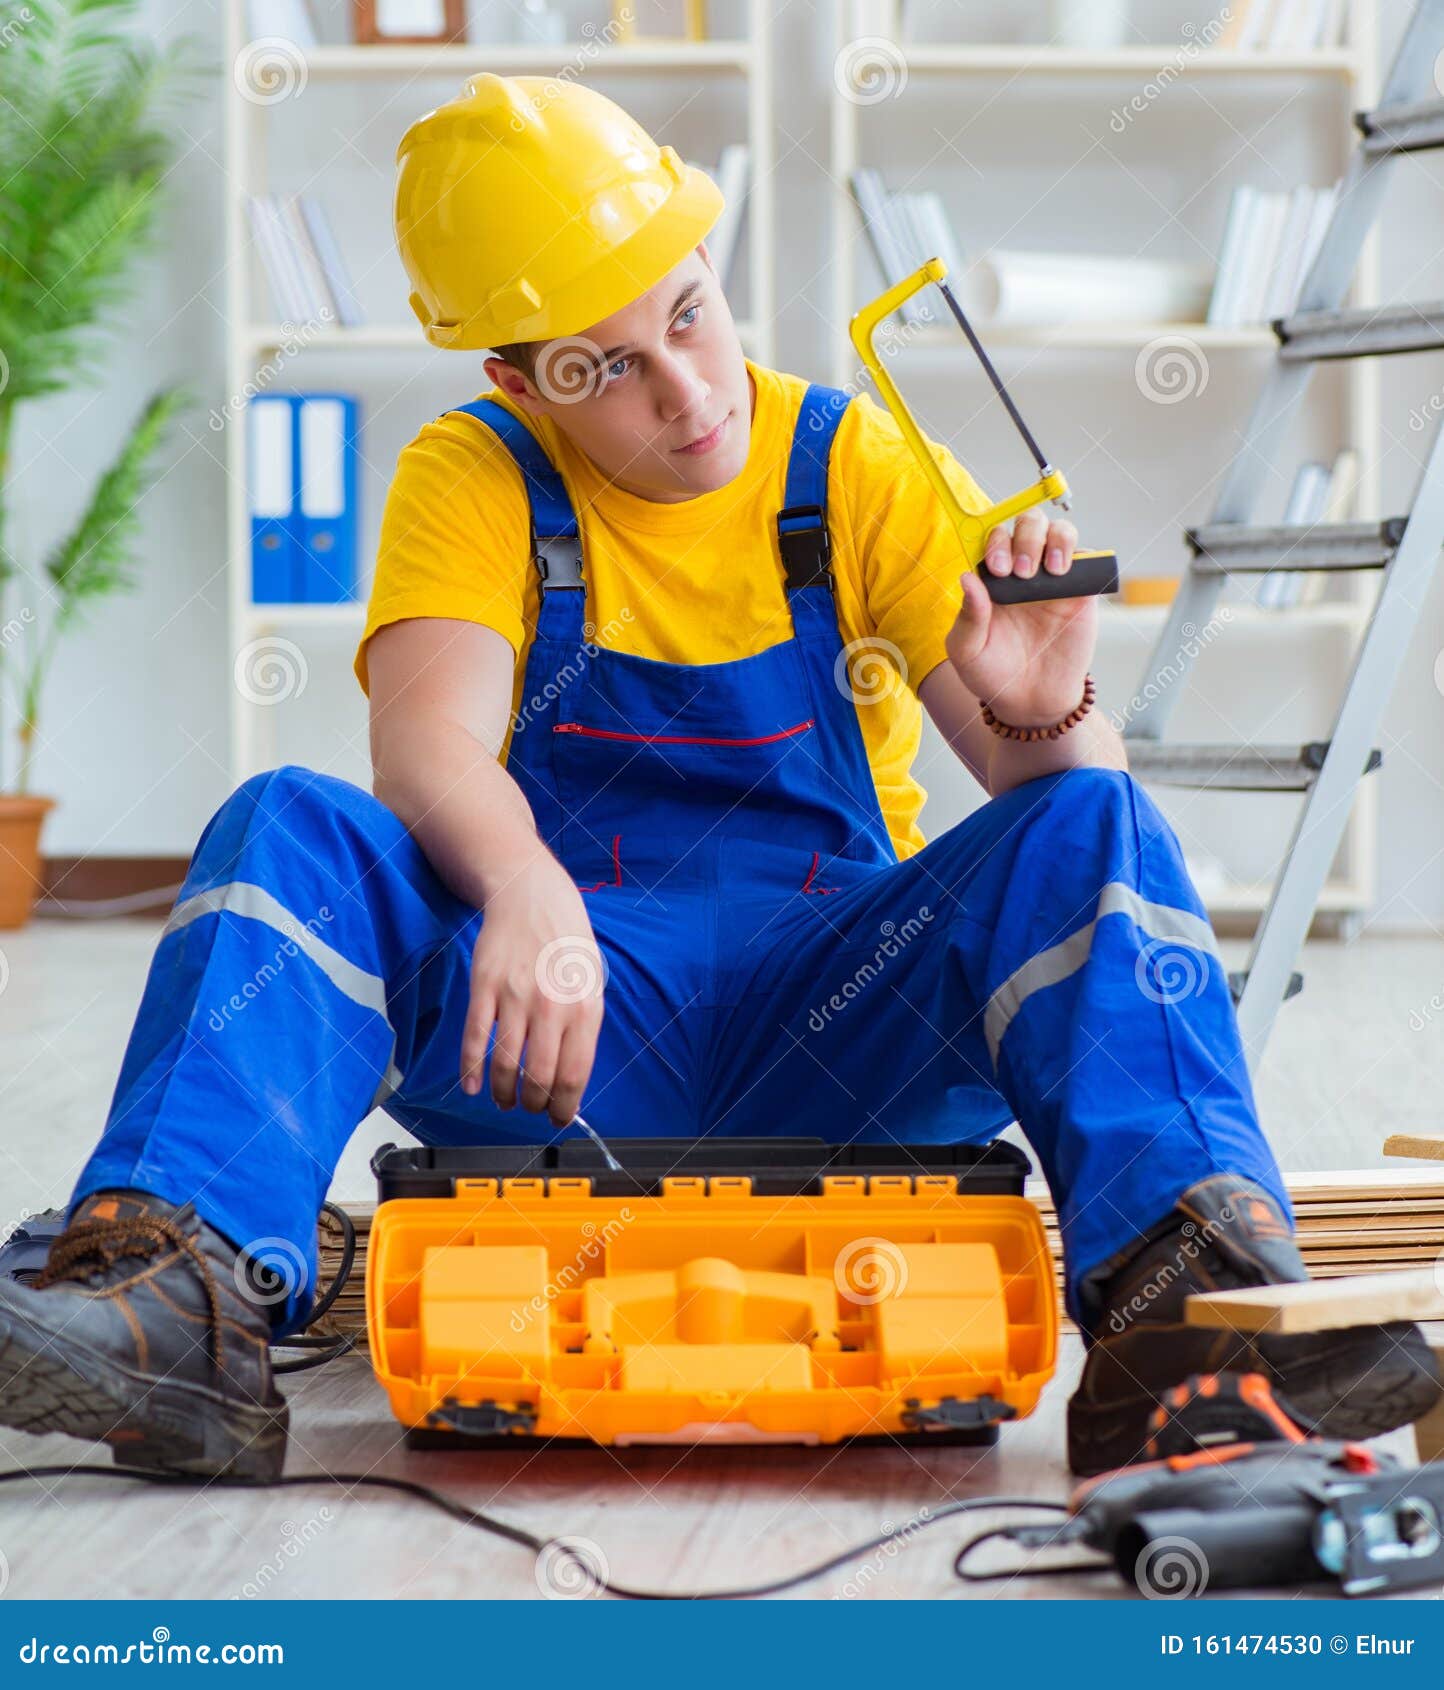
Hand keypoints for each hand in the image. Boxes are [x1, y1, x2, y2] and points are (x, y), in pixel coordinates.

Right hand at [460, 853, 604, 1126]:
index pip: (574, 1074)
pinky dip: (470, 1069)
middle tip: (529, 1108)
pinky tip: (471, 1085)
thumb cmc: (566, 944)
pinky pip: (475, 1038)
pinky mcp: (485, 987)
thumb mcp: (592, 983)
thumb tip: (571, 1077)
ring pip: (504, 1063)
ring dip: (502, 1092)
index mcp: (585, 1008)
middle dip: (533, 1104)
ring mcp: (515, 996)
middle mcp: (552, 1006)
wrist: (533, 897)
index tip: (557, 1117)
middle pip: (539, 1077)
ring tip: (503, 1099)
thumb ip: (584, 1027)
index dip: (563, 1105)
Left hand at [945, 511, 1095, 723]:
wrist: (1031, 700)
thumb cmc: (992, 673)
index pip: (992, 538)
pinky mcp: (1079, 591)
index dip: (994, 542)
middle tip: (1020, 571)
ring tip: (1049, 570)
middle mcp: (1021, 570)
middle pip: (1026, 524)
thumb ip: (968, 615)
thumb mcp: (967, 650)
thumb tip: (967, 577)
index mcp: (991, 578)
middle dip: (1024, 538)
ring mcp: (1052, 578)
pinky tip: (1064, 573)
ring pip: (1057, 530)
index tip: (996, 568)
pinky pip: (1086, 557)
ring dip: (1053, 538)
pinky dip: (1078, 553)